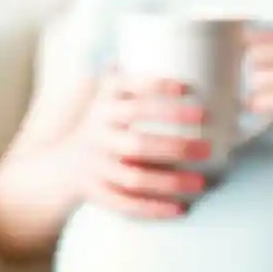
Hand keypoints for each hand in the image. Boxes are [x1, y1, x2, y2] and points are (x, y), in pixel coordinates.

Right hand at [72, 70, 210, 218]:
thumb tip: (200, 62)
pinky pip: (125, 204)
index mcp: (104, 104)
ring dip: (169, 182)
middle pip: (138, 142)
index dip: (156, 88)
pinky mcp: (97, 192)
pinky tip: (180, 209)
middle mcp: (97, 134)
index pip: (128, 93)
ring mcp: (96, 166)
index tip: (187, 89)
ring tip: (201, 182)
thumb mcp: (110, 95)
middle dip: (175, 146)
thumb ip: (139, 79)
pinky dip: (153, 209)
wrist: (64, 165)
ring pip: (134, 178)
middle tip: (208, 146)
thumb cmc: (105, 123)